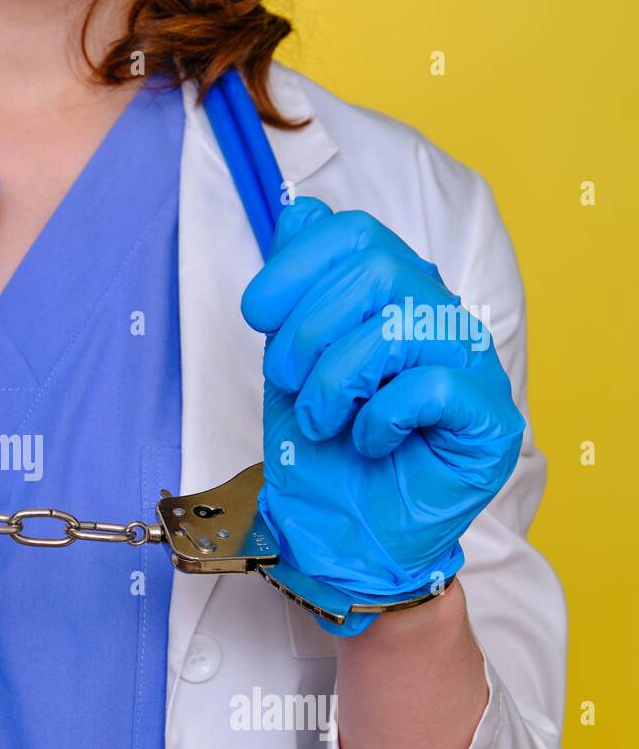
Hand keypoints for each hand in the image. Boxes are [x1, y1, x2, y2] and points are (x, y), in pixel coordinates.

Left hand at [240, 197, 523, 633]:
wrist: (339, 536)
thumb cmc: (320, 454)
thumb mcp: (289, 366)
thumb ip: (297, 294)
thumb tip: (299, 213)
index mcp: (391, 297)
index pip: (356, 232)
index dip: (299, 263)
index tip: (259, 313)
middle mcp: (437, 318)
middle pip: (378, 267)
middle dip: (309, 329)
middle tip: (289, 381)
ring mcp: (471, 365)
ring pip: (399, 326)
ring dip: (336, 381)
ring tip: (324, 422)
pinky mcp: (489, 420)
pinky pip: (434, 385)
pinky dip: (381, 417)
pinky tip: (369, 442)